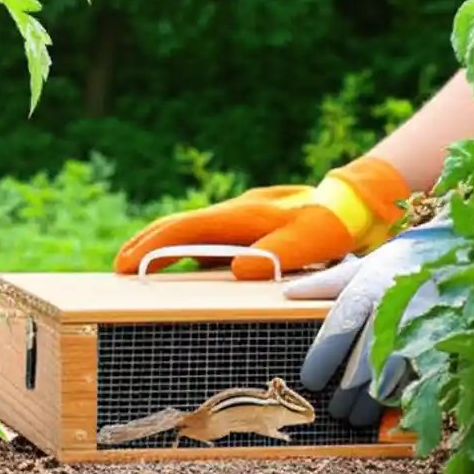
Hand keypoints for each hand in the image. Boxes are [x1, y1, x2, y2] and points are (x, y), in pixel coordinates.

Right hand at [112, 157, 410, 279]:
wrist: (355, 203)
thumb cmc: (333, 224)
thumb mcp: (310, 241)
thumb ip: (276, 256)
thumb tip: (237, 269)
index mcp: (242, 215)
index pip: (185, 228)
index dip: (152, 246)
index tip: (125, 264)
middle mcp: (236, 213)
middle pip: (180, 226)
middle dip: (146, 244)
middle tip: (118, 268)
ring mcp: (243, 218)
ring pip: (192, 230)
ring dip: (164, 248)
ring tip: (139, 270)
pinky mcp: (252, 226)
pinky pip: (210, 238)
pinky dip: (188, 250)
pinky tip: (183, 268)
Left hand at [284, 218, 457, 426]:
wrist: (461, 257)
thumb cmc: (404, 263)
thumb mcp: (365, 265)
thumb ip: (326, 284)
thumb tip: (288, 295)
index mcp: (369, 289)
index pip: (338, 329)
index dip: (322, 359)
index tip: (309, 380)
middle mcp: (393, 312)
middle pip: (363, 363)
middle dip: (345, 392)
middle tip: (333, 408)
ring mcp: (420, 332)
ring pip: (390, 378)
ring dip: (369, 404)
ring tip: (354, 415)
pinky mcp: (440, 347)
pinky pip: (416, 380)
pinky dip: (398, 398)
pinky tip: (386, 406)